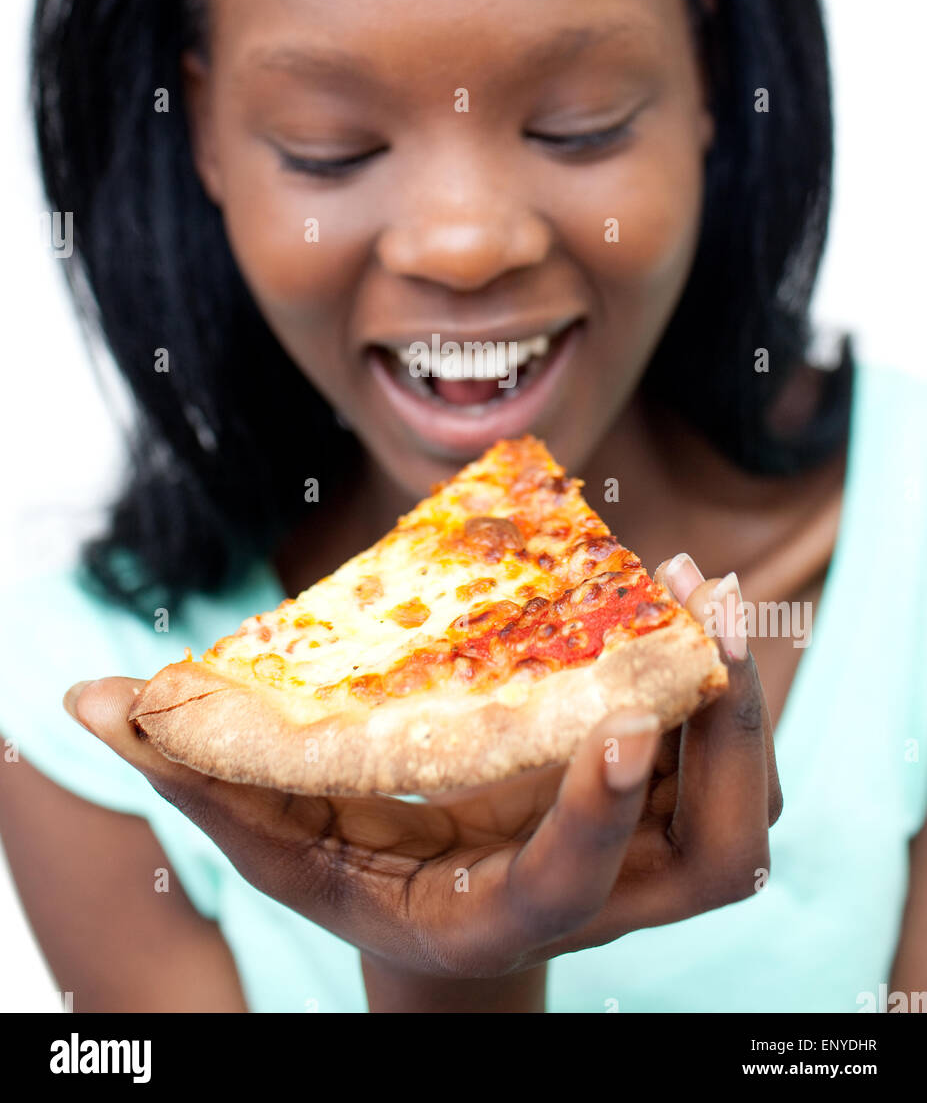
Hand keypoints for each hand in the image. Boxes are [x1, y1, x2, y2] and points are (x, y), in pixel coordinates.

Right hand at [64, 555, 780, 978]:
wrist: (446, 916)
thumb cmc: (353, 878)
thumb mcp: (278, 838)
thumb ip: (198, 776)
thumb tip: (86, 698)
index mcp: (496, 916)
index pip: (566, 889)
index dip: (597, 818)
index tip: (628, 721)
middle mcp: (592, 901)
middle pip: (709, 852)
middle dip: (724, 737)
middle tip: (703, 607)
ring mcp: (640, 866)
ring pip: (735, 802)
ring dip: (736, 698)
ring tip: (700, 586)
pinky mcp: (660, 819)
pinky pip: (721, 760)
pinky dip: (719, 685)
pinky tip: (682, 599)